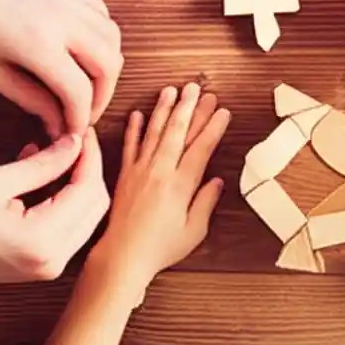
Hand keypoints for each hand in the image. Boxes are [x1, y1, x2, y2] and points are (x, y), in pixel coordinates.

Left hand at [0, 0, 122, 137]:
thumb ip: (28, 98)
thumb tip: (56, 123)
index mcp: (38, 44)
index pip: (79, 91)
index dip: (80, 118)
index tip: (72, 134)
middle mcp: (64, 21)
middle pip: (108, 65)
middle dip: (102, 96)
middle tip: (84, 112)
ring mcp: (69, 0)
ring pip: (112, 38)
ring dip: (107, 66)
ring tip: (88, 83)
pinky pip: (102, 14)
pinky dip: (103, 36)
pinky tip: (86, 49)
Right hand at [0, 131, 109, 285]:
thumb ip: (41, 164)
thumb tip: (75, 143)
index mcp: (41, 242)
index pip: (86, 190)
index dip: (89, 157)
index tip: (83, 132)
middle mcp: (54, 261)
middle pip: (96, 205)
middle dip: (89, 169)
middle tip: (75, 140)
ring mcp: (51, 268)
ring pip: (88, 216)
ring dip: (80, 183)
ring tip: (61, 153)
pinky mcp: (44, 265)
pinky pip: (72, 226)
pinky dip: (68, 199)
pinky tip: (49, 175)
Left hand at [88, 83, 228, 290]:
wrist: (122, 256)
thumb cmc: (161, 247)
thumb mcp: (194, 231)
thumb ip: (206, 202)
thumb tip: (217, 180)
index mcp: (180, 185)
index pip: (201, 149)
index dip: (213, 128)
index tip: (223, 111)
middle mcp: (160, 172)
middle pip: (178, 133)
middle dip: (190, 108)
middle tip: (198, 89)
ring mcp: (140, 171)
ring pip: (155, 133)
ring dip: (164, 110)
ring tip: (172, 90)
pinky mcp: (125, 175)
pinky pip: (130, 146)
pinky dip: (134, 129)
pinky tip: (138, 113)